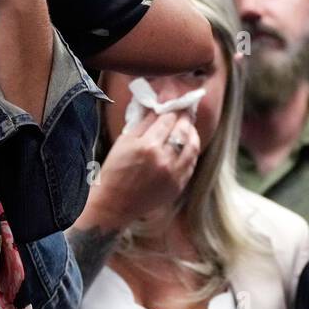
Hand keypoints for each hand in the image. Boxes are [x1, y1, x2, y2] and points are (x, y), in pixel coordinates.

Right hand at [86, 109, 201, 228]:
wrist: (115, 204)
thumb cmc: (115, 170)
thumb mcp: (124, 141)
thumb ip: (143, 122)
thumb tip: (158, 107)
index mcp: (148, 146)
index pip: (168, 119)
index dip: (172, 109)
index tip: (175, 104)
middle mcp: (164, 159)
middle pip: (183, 131)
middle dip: (186, 117)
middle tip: (185, 111)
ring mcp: (174, 174)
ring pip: (193, 147)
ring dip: (192, 133)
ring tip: (189, 127)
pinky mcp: (179, 186)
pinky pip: (192, 164)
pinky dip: (191, 152)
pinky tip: (187, 146)